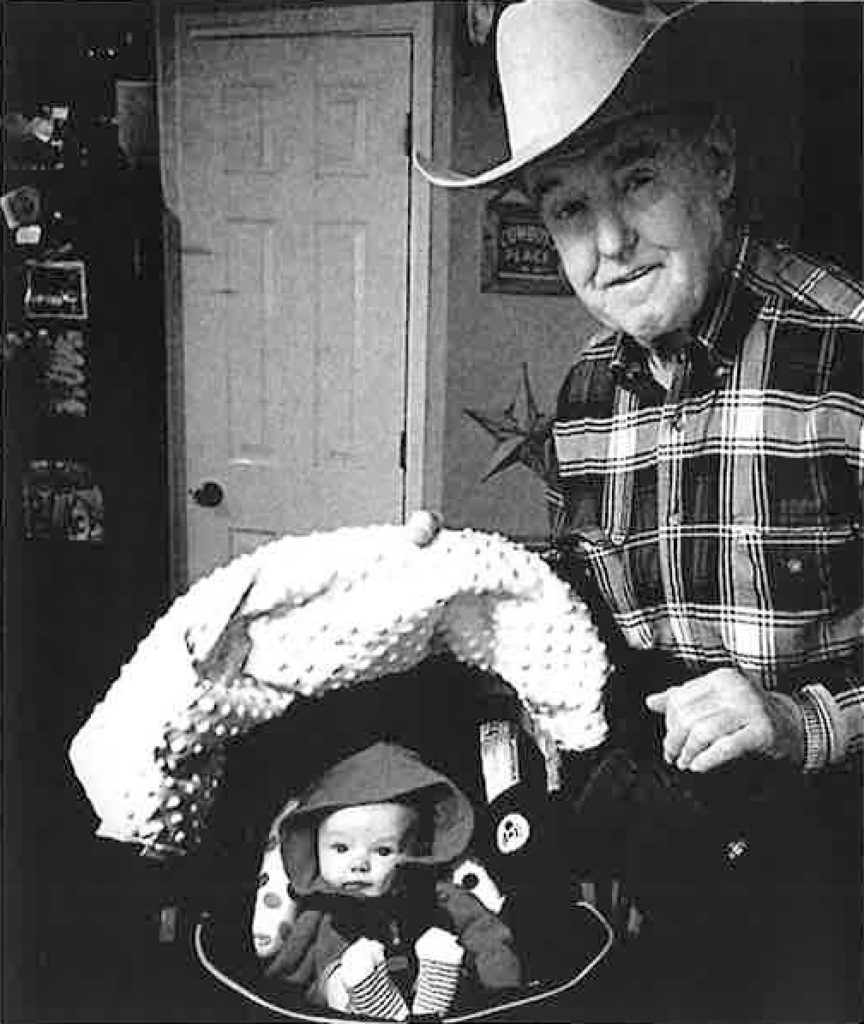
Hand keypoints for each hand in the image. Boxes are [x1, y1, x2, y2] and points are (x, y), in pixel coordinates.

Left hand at [644, 668, 804, 771]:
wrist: (794, 726)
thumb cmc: (748, 715)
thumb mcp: (717, 701)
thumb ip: (684, 699)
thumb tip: (651, 702)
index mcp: (721, 678)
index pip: (680, 698)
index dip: (669, 723)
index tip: (669, 740)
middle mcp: (735, 688)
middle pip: (688, 716)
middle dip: (674, 740)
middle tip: (672, 756)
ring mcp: (750, 708)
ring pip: (702, 731)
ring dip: (687, 751)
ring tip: (684, 763)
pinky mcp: (762, 731)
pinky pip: (725, 746)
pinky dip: (707, 758)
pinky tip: (698, 766)